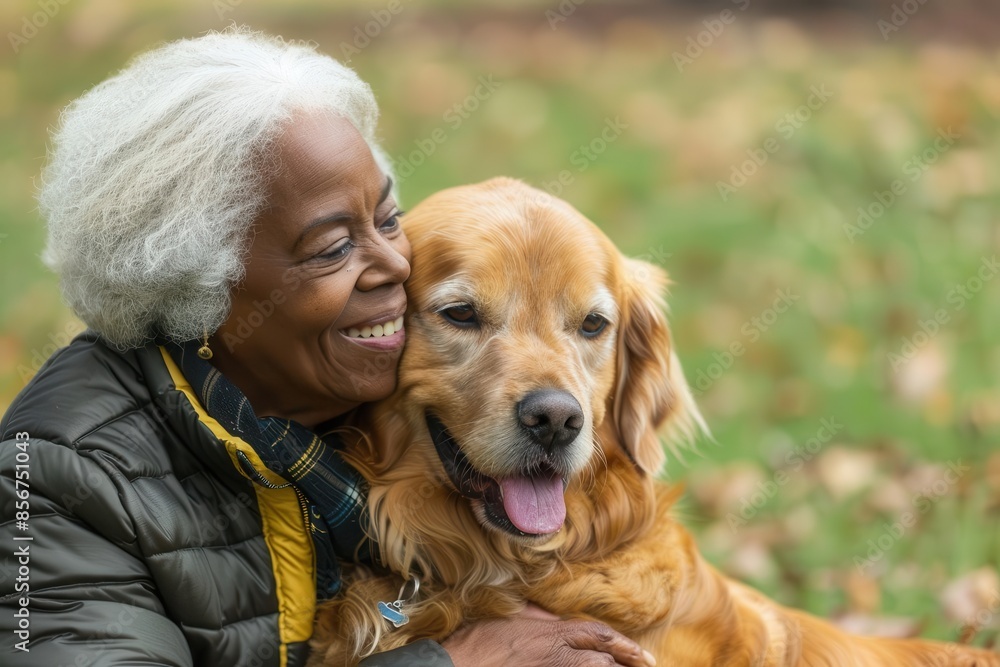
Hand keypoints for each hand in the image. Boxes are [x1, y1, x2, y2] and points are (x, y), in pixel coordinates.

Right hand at [440, 604, 655, 666]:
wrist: (455, 665)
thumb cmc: (477, 643)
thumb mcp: (511, 619)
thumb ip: (536, 619)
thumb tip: (551, 618)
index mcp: (549, 633)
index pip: (596, 634)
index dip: (623, 644)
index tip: (641, 654)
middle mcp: (556, 655)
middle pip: (602, 659)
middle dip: (627, 663)